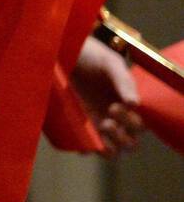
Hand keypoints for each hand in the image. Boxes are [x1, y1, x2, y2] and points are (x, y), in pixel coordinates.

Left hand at [71, 36, 143, 155]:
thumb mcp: (109, 63)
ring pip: (111, 151)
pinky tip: (81, 138)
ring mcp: (95, 123)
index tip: (115, 106)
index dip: (130, 122)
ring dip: (108, 148)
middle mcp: (114, 118)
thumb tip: (134, 104)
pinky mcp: (77, 125)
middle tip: (107, 122)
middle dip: (121, 138)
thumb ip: (123, 81)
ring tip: (97, 130)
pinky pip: (85, 146)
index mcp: (126, 105)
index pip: (138, 126)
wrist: (63, 50)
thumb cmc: (90, 56)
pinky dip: (86, 148)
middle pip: (129, 143)